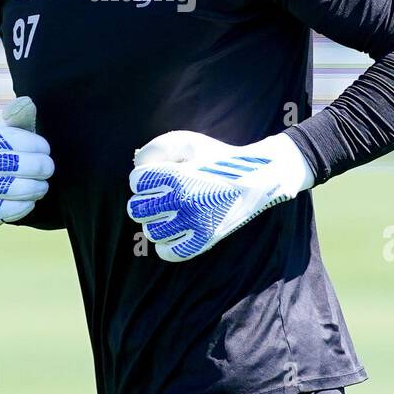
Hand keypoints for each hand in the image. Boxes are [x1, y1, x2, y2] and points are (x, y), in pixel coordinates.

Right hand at [0, 97, 53, 225]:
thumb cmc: (11, 154)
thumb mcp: (17, 132)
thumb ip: (22, 116)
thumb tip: (26, 103)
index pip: (19, 140)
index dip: (40, 146)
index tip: (45, 150)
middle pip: (19, 164)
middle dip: (42, 168)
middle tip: (47, 170)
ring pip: (18, 188)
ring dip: (37, 188)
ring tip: (40, 186)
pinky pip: (11, 210)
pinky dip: (26, 206)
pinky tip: (28, 200)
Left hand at [126, 131, 313, 261]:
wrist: (257, 176)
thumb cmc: (217, 157)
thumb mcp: (187, 141)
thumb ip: (157, 149)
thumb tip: (137, 166)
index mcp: (177, 176)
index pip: (137, 181)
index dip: (144, 176)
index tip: (156, 176)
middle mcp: (183, 202)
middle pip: (137, 209)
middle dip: (144, 200)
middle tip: (158, 196)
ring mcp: (194, 224)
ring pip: (151, 231)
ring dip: (155, 221)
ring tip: (167, 213)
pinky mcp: (205, 240)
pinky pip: (169, 252)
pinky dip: (165, 244)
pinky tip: (172, 231)